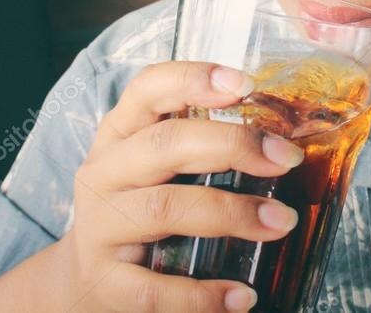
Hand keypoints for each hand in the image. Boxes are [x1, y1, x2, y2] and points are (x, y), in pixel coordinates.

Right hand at [66, 61, 304, 311]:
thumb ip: (198, 146)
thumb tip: (282, 141)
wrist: (84, 280)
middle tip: (286, 158)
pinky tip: (241, 297)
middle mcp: (104, 172)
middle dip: (233, 145)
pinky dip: (202, 295)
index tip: (244, 84)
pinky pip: (154, 289)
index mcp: (119, 134)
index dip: (193, 79)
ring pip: (165, 208)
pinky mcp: (104, 281)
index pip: (147, 89)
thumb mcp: (152, 167)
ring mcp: (99, 226)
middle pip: (165, 144)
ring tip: (281, 222)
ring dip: (231, 213)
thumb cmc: (137, 209)